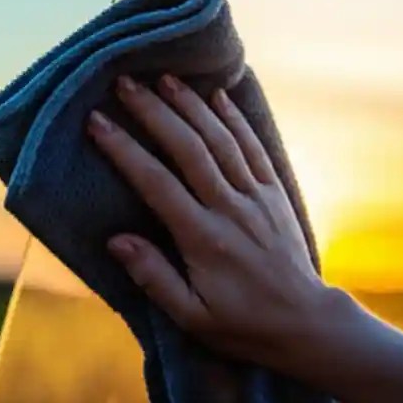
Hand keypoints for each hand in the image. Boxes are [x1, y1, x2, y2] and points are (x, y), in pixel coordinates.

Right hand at [86, 74, 356, 375]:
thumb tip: (116, 239)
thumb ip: (153, 276)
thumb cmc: (241, 325)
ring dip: (191, 105)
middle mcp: (231, 208)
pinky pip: (254, 147)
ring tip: (164, 77)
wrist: (305, 323)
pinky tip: (217, 96)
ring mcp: (256, 197)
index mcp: (203, 238)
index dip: (124, 149)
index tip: (97, 122)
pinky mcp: (275, 194)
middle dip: (154, 112)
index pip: (156, 183)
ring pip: (222, 139)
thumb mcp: (190, 316)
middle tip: (124, 83)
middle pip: (188, 148)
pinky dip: (235, 118)